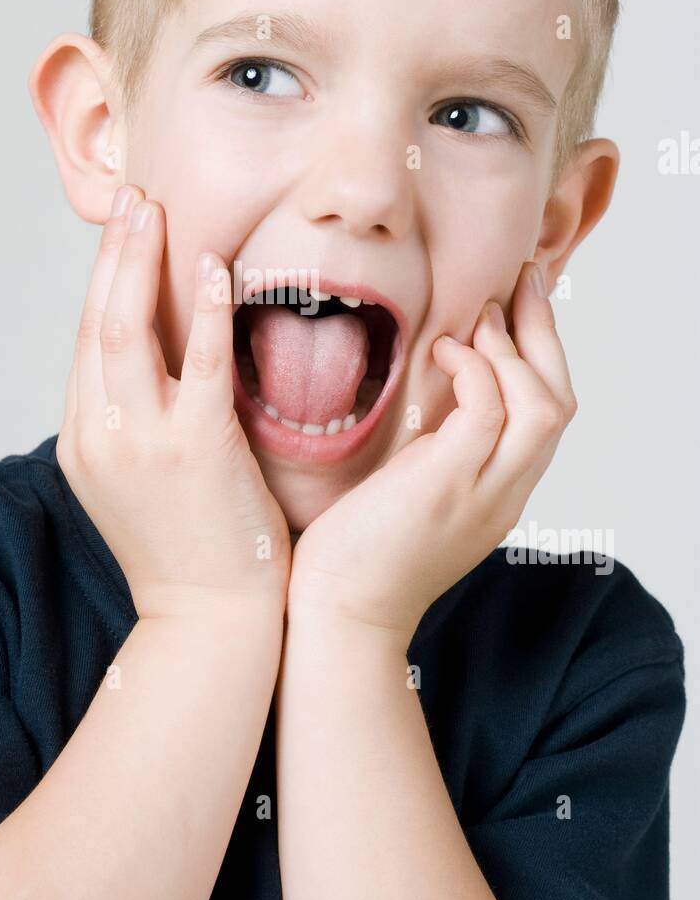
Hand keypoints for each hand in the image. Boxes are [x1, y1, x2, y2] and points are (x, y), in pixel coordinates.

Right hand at [57, 185, 291, 621]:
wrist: (209, 623)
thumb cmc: (188, 553)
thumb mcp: (134, 484)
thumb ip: (133, 424)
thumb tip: (151, 369)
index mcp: (84, 441)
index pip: (86, 343)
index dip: (103, 281)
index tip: (122, 236)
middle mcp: (100, 435)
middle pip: (96, 322)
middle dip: (112, 255)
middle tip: (131, 202)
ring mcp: (143, 442)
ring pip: (127, 330)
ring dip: (140, 262)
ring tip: (154, 212)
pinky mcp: (196, 449)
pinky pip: (199, 362)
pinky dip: (204, 310)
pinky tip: (214, 267)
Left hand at [288, 261, 577, 641]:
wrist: (337, 617)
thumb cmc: (357, 554)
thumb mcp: (410, 491)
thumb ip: (432, 449)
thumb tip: (426, 395)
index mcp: (499, 493)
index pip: (548, 414)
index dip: (541, 354)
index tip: (516, 306)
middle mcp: (505, 493)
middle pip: (561, 403)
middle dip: (545, 335)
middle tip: (522, 282)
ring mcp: (482, 493)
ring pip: (544, 406)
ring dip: (513, 349)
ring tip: (478, 319)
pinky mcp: (446, 486)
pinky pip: (489, 411)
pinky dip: (475, 370)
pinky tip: (443, 350)